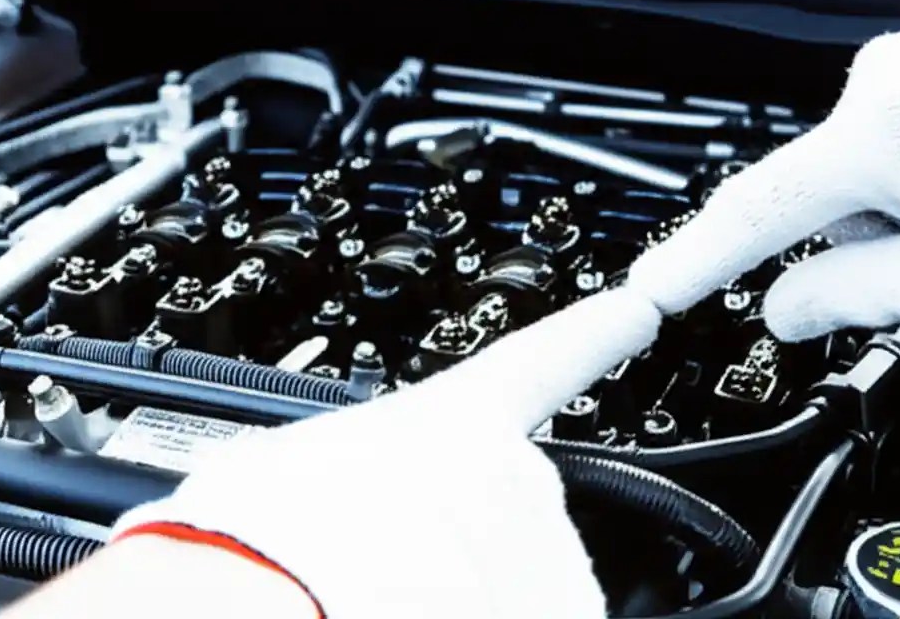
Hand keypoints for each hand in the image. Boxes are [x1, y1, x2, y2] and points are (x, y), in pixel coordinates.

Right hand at [112, 287, 660, 618]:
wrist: (267, 603)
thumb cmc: (260, 541)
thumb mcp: (289, 466)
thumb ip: (350, 465)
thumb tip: (331, 492)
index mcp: (459, 419)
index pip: (550, 357)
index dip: (599, 332)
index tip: (639, 311)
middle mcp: (524, 480)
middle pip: (514, 517)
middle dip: (466, 551)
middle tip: (386, 578)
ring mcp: (550, 559)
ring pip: (520, 591)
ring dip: (473, 604)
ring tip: (383, 608)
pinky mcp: (566, 614)